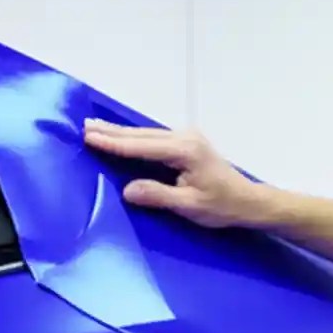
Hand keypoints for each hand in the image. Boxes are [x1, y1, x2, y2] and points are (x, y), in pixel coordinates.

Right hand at [83, 118, 271, 228]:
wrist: (248, 200)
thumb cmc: (222, 206)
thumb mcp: (189, 206)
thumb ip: (158, 196)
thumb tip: (127, 190)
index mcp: (184, 151)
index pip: (141, 146)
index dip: (114, 143)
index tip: (89, 136)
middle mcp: (184, 138)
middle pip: (141, 135)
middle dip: (112, 131)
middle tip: (84, 126)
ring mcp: (187, 137)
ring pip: (147, 134)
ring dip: (121, 132)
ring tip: (95, 127)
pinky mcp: (188, 142)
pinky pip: (155, 137)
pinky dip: (135, 137)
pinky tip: (122, 135)